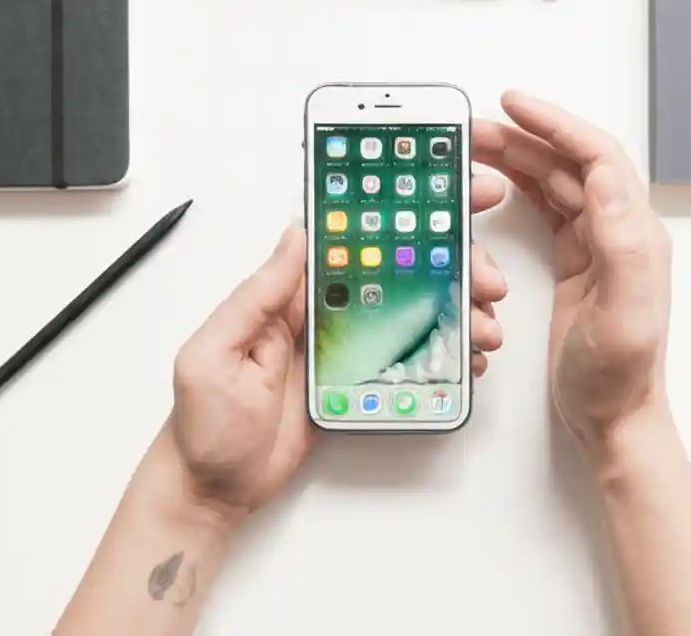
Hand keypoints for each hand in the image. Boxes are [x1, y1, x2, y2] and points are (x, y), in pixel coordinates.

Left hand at [169, 180, 511, 516]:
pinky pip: (409, 361)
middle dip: (453, 267)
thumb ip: (256, 296)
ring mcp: (345, 350)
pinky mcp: (359, 384)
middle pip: (399, 275)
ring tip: (486, 328)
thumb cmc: (202, 424)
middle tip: (488, 280)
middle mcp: (323, 315)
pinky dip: (445, 356)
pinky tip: (470, 357)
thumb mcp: (215, 352)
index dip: (400, 218)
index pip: (351, 242)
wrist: (212, 490)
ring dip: (458, 313)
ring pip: (414, 315)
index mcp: (288, 297)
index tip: (447, 201)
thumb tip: (295, 235)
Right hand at [474, 91, 672, 463]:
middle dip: (526, 136)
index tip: (514, 105)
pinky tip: (502, 180)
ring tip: (478, 144)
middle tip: (476, 127)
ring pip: (558, 181)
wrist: (613, 420)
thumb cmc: (616, 376)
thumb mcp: (623, 312)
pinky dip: (524, 185)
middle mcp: (619, 231)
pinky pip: (550, 207)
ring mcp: (598, 246)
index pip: (597, 157)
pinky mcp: (577, 263)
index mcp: (634, 234)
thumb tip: (603, 177)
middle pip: (572, 162)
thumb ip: (622, 243)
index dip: (555, 125)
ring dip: (521, 156)